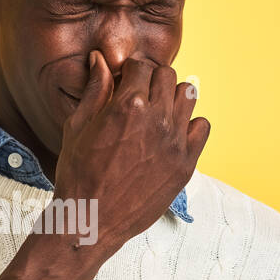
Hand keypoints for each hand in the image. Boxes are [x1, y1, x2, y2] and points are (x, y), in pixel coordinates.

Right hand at [52, 50, 209, 257]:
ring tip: (157, 113)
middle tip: (140, 98)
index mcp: (126, 106)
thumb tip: (100, 59)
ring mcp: (174, 143)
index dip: (131, 72)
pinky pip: (202, 126)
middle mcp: (156, 120)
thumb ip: (95, 90)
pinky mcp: (186, 164)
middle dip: (152, 81)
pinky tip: (171, 134)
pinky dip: (190, 125)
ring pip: (189, 95)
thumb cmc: (79, 175)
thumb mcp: (78, 127)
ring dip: (173, 98)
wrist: (91, 221)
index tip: (126, 82)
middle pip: (167, 76)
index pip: (142, 66)